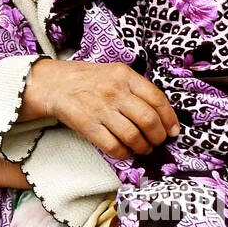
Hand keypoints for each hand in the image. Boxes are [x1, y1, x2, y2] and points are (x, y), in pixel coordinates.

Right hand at [29, 60, 178, 158]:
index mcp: (124, 75)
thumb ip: (137, 89)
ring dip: (143, 148)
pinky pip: (113, 146)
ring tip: (143, 148)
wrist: (55, 84)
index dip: (169, 119)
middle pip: (148, 121)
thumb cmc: (88, 80)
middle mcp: (114, 91)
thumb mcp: (115, 73)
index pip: (157, 99)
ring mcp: (100, 109)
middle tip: (157, 141)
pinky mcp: (87, 125)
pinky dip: (124, 153)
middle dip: (158, 137)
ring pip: (133, 136)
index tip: (172, 131)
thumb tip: (162, 117)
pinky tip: (125, 151)